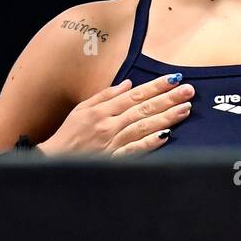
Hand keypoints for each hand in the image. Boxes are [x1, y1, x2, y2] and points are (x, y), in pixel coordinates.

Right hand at [39, 74, 195, 157]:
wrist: (51, 161)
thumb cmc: (68, 135)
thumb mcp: (81, 110)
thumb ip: (106, 96)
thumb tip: (129, 84)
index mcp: (101, 110)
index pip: (134, 95)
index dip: (156, 86)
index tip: (175, 78)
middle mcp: (108, 124)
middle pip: (143, 108)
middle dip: (167, 98)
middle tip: (189, 90)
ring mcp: (111, 143)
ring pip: (143, 127)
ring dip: (165, 117)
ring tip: (185, 109)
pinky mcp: (113, 159)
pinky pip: (134, 150)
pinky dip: (149, 143)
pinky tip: (167, 136)